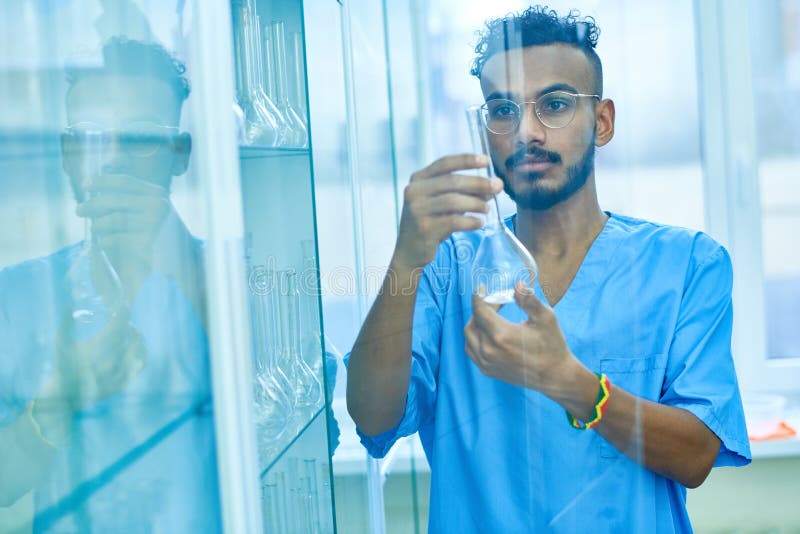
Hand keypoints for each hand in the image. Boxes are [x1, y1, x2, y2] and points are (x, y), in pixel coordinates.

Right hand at [32, 308, 146, 444]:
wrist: (64, 396)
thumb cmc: (62, 366)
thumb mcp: (61, 344)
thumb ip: (65, 323)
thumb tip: (68, 304)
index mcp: (96, 350)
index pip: (117, 327)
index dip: (122, 313)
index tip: (124, 304)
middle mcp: (110, 361)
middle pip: (129, 336)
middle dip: (128, 324)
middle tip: (124, 318)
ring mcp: (118, 373)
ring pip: (138, 349)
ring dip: (136, 337)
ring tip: (131, 331)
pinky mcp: (123, 383)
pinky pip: (140, 365)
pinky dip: (141, 352)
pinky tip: (137, 347)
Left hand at [76, 173, 195, 289]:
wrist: (186, 261)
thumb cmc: (165, 237)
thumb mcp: (154, 212)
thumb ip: (133, 201)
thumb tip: (98, 195)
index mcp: (157, 194)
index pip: (124, 182)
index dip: (102, 181)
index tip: (85, 184)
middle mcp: (156, 205)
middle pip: (113, 200)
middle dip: (92, 205)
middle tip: (79, 210)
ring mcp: (152, 223)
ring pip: (112, 219)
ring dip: (98, 225)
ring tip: (95, 229)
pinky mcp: (146, 242)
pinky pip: (115, 238)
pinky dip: (105, 241)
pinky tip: (104, 243)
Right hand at [393, 154, 503, 269]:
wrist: (410, 250)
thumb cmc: (431, 222)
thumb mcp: (446, 204)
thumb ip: (466, 192)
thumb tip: (494, 185)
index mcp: (419, 179)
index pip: (444, 163)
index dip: (466, 160)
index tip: (486, 161)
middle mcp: (414, 191)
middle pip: (452, 181)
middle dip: (478, 183)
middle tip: (497, 187)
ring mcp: (417, 210)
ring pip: (453, 201)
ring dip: (475, 203)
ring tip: (486, 209)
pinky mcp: (424, 228)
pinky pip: (453, 221)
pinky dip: (470, 222)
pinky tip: (479, 223)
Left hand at [464, 282, 575, 394]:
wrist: (554, 376)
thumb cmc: (552, 346)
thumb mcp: (546, 318)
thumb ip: (529, 300)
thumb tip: (517, 284)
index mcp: (501, 335)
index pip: (479, 310)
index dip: (479, 296)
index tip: (482, 288)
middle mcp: (489, 350)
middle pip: (474, 322)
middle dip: (482, 309)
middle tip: (496, 302)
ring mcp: (486, 362)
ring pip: (469, 336)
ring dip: (476, 323)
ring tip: (492, 316)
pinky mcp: (487, 370)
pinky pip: (471, 350)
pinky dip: (475, 338)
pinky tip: (488, 333)